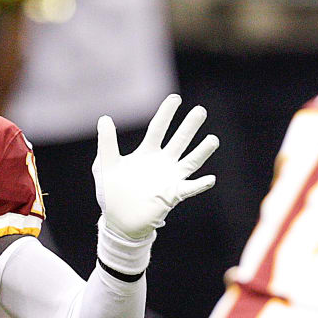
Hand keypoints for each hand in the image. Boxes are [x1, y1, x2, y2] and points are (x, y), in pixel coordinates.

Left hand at [93, 94, 218, 239]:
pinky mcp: (173, 195)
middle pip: (179, 140)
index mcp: (146, 153)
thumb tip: (104, 118)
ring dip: (201, 151)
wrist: (118, 220)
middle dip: (189, 126)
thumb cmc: (111, 192)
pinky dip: (200, 184)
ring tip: (213, 140)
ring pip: (190, 161)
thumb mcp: (105, 165)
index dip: (166, 113)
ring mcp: (170, 178)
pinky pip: (190, 188)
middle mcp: (162, 162)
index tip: (176, 98)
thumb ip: (106, 143)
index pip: (158, 128)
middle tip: (200, 111)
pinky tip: (209, 179)